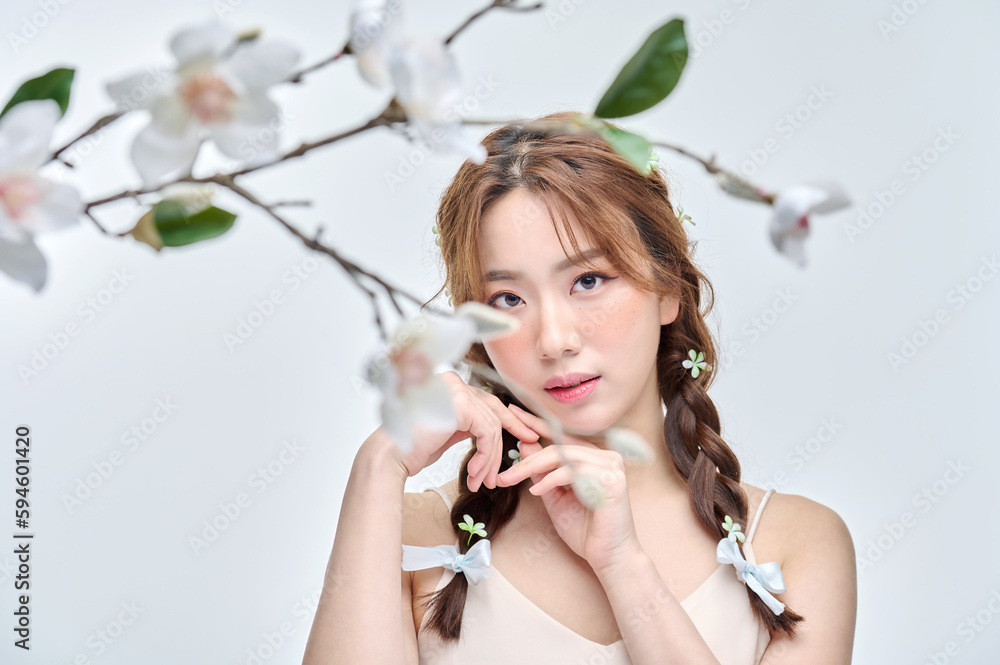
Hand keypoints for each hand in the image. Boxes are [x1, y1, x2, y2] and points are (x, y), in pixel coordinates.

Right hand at [389, 371, 539, 490]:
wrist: (391, 456)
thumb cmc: (412, 447)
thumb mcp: (447, 431)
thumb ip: (467, 424)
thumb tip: (491, 429)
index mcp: (449, 384)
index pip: (487, 400)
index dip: (509, 419)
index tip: (526, 434)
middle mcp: (453, 381)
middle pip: (493, 410)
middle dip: (510, 435)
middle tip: (522, 455)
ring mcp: (456, 390)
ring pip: (492, 426)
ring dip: (490, 459)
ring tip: (483, 481)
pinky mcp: (461, 405)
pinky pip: (488, 433)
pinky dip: (487, 456)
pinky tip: (476, 474)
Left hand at [495, 404, 642, 572]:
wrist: (608, 557)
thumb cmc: (585, 530)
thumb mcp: (555, 496)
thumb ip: (542, 472)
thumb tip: (524, 444)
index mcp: (595, 459)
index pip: (563, 437)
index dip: (537, 424)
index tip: (513, 414)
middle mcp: (606, 457)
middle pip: (559, 446)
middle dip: (527, 456)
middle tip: (504, 468)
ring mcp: (612, 466)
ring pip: (563, 456)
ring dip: (533, 467)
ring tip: (512, 479)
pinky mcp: (612, 480)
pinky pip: (573, 471)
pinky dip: (550, 480)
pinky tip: (535, 491)